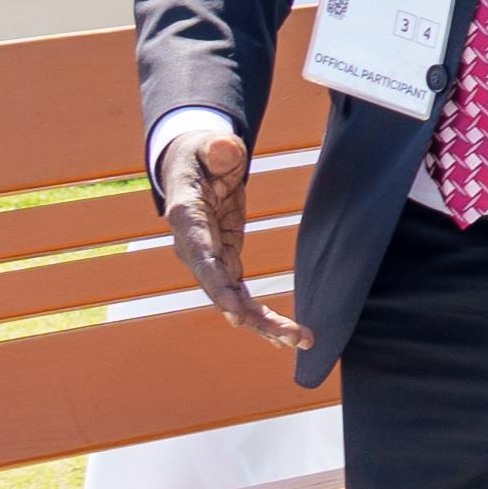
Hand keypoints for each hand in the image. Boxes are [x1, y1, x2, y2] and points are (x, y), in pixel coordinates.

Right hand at [157, 125, 307, 350]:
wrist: (193, 166)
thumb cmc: (202, 154)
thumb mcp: (208, 146)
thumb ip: (217, 150)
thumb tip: (224, 148)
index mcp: (187, 220)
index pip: (201, 256)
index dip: (216, 285)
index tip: (234, 313)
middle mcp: (194, 248)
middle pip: (219, 289)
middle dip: (250, 316)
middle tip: (286, 335)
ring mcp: (209, 260)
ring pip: (233, 300)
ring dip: (264, 323)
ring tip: (300, 341)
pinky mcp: (224, 263)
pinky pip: (242, 295)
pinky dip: (262, 315)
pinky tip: (286, 336)